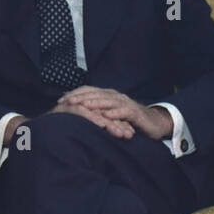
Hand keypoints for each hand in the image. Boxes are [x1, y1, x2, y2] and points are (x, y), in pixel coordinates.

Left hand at [52, 87, 172, 140]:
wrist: (153, 122)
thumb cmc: (127, 119)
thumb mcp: (108, 114)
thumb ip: (95, 112)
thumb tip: (74, 113)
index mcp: (107, 95)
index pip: (88, 91)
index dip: (74, 94)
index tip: (60, 101)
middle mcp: (115, 96)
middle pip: (95, 94)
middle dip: (80, 98)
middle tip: (67, 102)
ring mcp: (125, 103)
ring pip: (107, 101)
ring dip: (95, 103)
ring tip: (83, 106)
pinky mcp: (134, 113)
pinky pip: (123, 112)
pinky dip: (114, 114)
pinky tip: (106, 116)